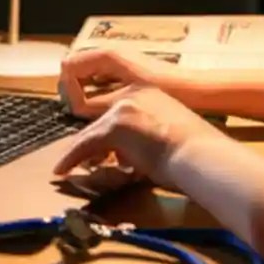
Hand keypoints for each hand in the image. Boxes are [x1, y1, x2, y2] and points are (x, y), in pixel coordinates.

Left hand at [53, 86, 228, 190]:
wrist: (201, 154)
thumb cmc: (196, 153)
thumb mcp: (172, 136)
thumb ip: (150, 138)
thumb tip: (134, 157)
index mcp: (153, 94)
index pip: (119, 112)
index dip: (107, 133)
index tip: (103, 150)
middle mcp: (136, 93)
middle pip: (102, 121)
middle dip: (91, 143)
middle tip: (83, 161)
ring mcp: (124, 108)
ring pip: (91, 132)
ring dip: (79, 152)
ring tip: (69, 166)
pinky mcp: (115, 126)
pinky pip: (85, 145)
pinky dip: (72, 158)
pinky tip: (62, 170)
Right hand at [59, 49, 188, 118]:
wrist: (196, 90)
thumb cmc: (165, 91)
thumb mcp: (124, 99)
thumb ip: (94, 102)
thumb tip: (74, 107)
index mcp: (107, 55)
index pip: (69, 67)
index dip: (68, 89)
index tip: (77, 109)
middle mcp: (110, 54)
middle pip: (75, 71)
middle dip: (74, 92)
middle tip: (81, 115)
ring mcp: (118, 62)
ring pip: (87, 77)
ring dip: (85, 95)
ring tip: (92, 117)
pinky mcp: (127, 72)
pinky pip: (101, 82)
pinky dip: (98, 95)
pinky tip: (108, 113)